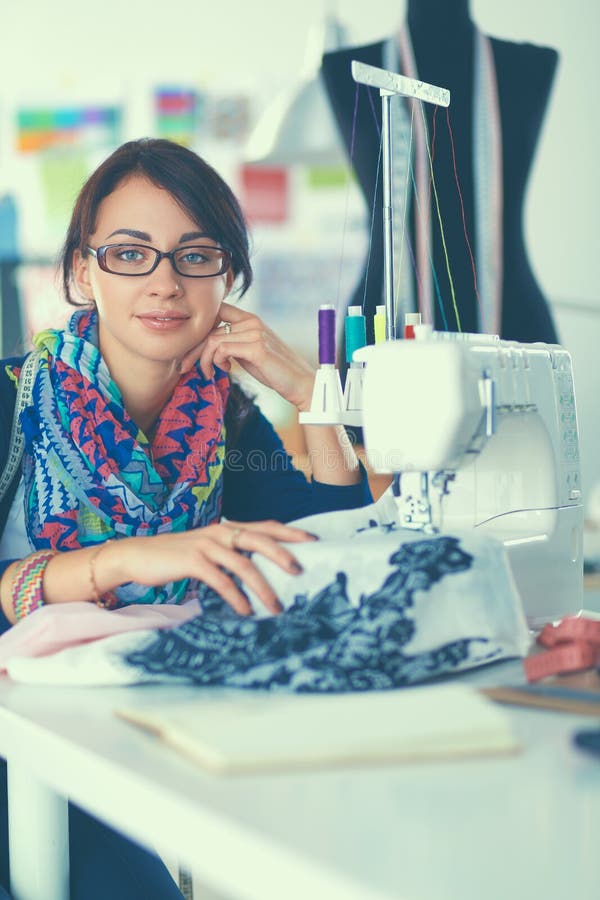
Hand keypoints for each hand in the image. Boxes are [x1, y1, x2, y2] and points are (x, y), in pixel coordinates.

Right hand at [107, 520, 316, 615]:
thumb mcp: (209, 549)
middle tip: (301, 571)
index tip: (314, 540)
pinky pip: (221, 580)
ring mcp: (206, 545)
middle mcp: (220, 531)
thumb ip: (233, 553)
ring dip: (262, 588)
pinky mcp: (192, 561)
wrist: (138, 555)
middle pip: (260, 539)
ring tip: (276, 607)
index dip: (290, 532)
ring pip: (243, 565)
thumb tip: (261, 570)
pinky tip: (246, 611)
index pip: (266, 526)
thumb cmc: (178, 556)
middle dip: (283, 555)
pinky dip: (236, 597)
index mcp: (228, 527)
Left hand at [182, 301, 315, 410]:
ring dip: (204, 360)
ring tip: (209, 374)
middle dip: (192, 349)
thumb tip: (209, 347)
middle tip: (184, 366)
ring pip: (212, 340)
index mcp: (251, 320)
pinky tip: (226, 370)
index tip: (192, 350)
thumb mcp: (250, 353)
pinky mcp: (256, 347)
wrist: (300, 384)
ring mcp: (255, 333)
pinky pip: (221, 349)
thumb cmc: (275, 371)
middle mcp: (252, 321)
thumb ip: (234, 344)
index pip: (217, 311)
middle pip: (209, 328)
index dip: (200, 329)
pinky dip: (216, 362)